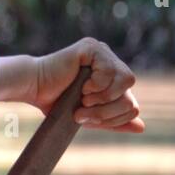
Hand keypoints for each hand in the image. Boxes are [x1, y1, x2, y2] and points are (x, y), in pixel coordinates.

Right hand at [0, 38, 144, 132]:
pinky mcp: (92, 47)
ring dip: (103, 97)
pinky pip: (110, 70)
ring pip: (126, 81)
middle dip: (108, 111)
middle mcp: (110, 62)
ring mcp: (102, 52)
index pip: (131, 103)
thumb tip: (141, 127)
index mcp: (112, 78)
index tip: (87, 120)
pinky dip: (97, 84)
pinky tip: (82, 86)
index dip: (113, 118)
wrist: (33, 88)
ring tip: (84, 99)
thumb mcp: (90, 115)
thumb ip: (114, 120)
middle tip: (82, 112)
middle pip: (131, 94)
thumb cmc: (56, 101)